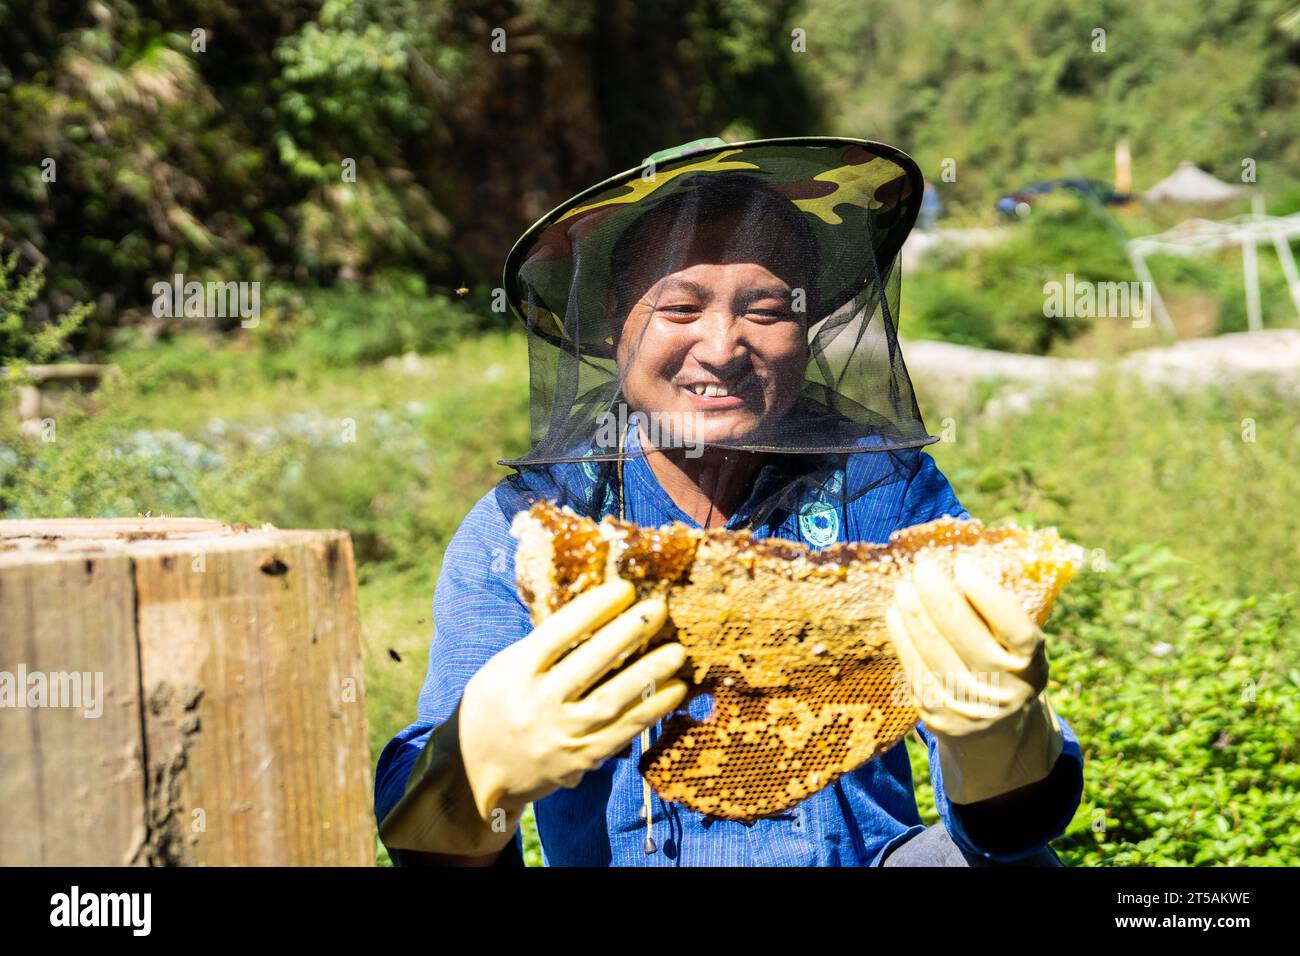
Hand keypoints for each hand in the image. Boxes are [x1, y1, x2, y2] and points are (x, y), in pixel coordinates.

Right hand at [459, 579, 687, 822]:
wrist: (475, 774)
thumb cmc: (492, 710)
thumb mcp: (502, 670)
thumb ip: (541, 647)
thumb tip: (595, 615)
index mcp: (514, 673)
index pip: (559, 633)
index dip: (594, 607)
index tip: (625, 587)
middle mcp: (537, 704)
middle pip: (591, 663)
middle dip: (628, 632)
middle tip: (658, 608)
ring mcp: (561, 735)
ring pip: (613, 699)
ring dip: (649, 672)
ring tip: (677, 651)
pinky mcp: (580, 759)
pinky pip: (623, 731)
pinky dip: (651, 710)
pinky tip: (674, 690)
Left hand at [885, 554, 1064, 804]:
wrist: (998, 734)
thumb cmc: (1004, 668)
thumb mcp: (1016, 648)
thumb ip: (995, 617)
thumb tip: (953, 569)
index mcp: (1031, 667)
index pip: (1014, 629)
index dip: (988, 595)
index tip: (962, 566)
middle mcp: (1004, 690)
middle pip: (967, 637)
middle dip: (939, 596)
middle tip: (922, 567)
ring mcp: (969, 706)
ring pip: (934, 652)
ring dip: (914, 613)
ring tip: (903, 585)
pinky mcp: (938, 717)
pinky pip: (915, 669)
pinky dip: (902, 637)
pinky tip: (896, 613)